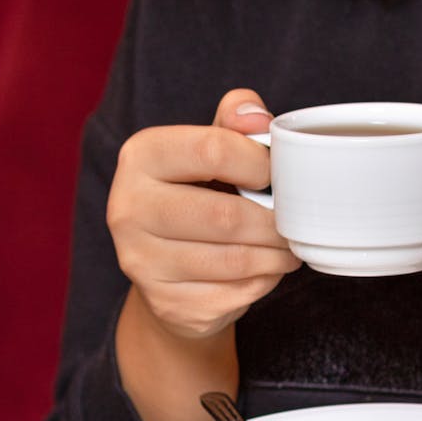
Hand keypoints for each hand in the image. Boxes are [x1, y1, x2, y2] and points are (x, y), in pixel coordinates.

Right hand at [107, 88, 301, 339]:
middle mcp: (128, 209)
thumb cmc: (195, 196)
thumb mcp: (208, 150)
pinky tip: (265, 269)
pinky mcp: (167, 304)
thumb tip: (255, 116)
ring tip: (287, 243)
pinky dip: (263, 282)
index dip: (258, 162)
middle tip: (293, 219)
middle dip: (273, 220)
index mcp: (139, 157)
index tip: (273, 173)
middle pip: (225, 216)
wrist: (164, 272)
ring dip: (275, 253)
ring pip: (235, 260)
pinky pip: (235, 294)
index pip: (211, 150)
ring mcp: (142, 263)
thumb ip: (232, 124)